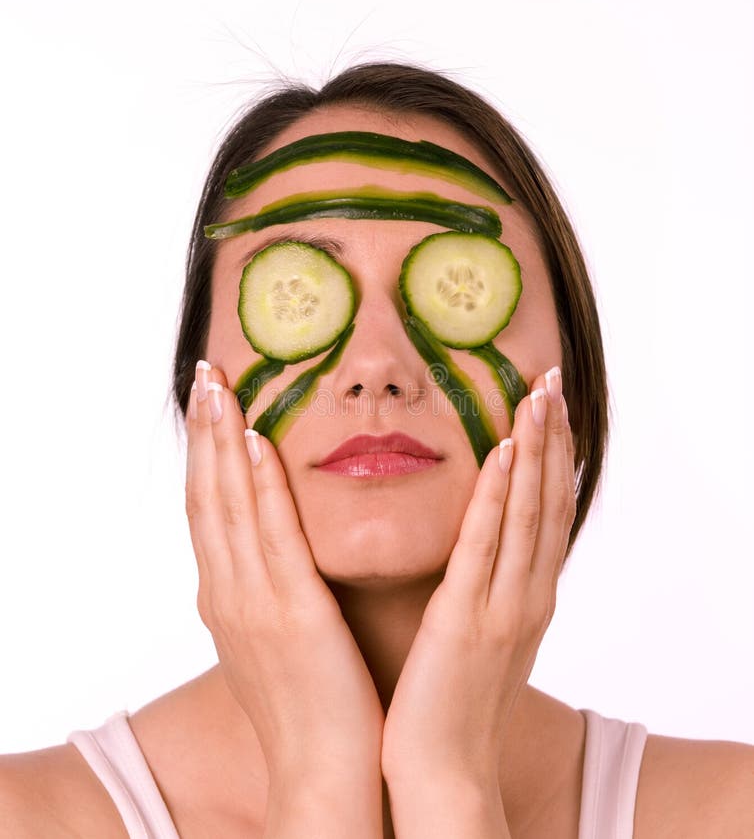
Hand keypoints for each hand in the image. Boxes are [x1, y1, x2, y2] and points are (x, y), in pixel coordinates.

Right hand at [185, 361, 385, 787]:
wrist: (321, 772)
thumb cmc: (308, 703)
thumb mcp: (275, 636)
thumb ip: (268, 589)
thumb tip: (273, 551)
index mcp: (226, 597)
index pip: (208, 510)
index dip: (203, 453)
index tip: (207, 402)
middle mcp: (228, 592)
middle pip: (207, 495)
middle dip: (202, 431)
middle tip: (202, 373)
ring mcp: (254, 603)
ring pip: (229, 506)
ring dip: (220, 441)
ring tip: (219, 386)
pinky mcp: (292, 614)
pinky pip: (271, 538)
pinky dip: (259, 488)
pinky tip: (256, 445)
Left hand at [380, 366, 575, 788]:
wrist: (443, 771)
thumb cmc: (453, 702)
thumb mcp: (483, 636)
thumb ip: (487, 590)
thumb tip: (480, 550)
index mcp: (528, 598)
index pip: (548, 514)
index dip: (555, 459)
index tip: (554, 410)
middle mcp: (527, 595)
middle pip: (548, 502)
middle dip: (554, 439)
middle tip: (554, 381)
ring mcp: (503, 606)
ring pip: (526, 513)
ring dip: (535, 450)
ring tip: (538, 395)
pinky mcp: (466, 617)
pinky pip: (485, 545)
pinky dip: (498, 496)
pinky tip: (503, 453)